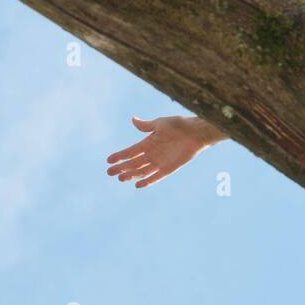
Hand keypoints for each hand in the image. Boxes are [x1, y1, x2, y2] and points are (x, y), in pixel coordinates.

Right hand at [106, 115, 226, 188]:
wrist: (196, 133)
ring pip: (142, 171)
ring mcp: (160, 161)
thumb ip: (146, 126)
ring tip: (120, 178)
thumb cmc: (179, 125)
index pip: (130, 151)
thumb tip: (133, 119)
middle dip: (121, 167)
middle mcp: (152, 153)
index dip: (120, 155)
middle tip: (109, 172)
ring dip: (131, 174)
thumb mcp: (161, 124)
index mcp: (148, 142)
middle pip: (133, 163)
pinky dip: (148, 181)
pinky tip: (138, 184)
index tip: (108, 160)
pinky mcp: (169, 168)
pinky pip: (156, 177)